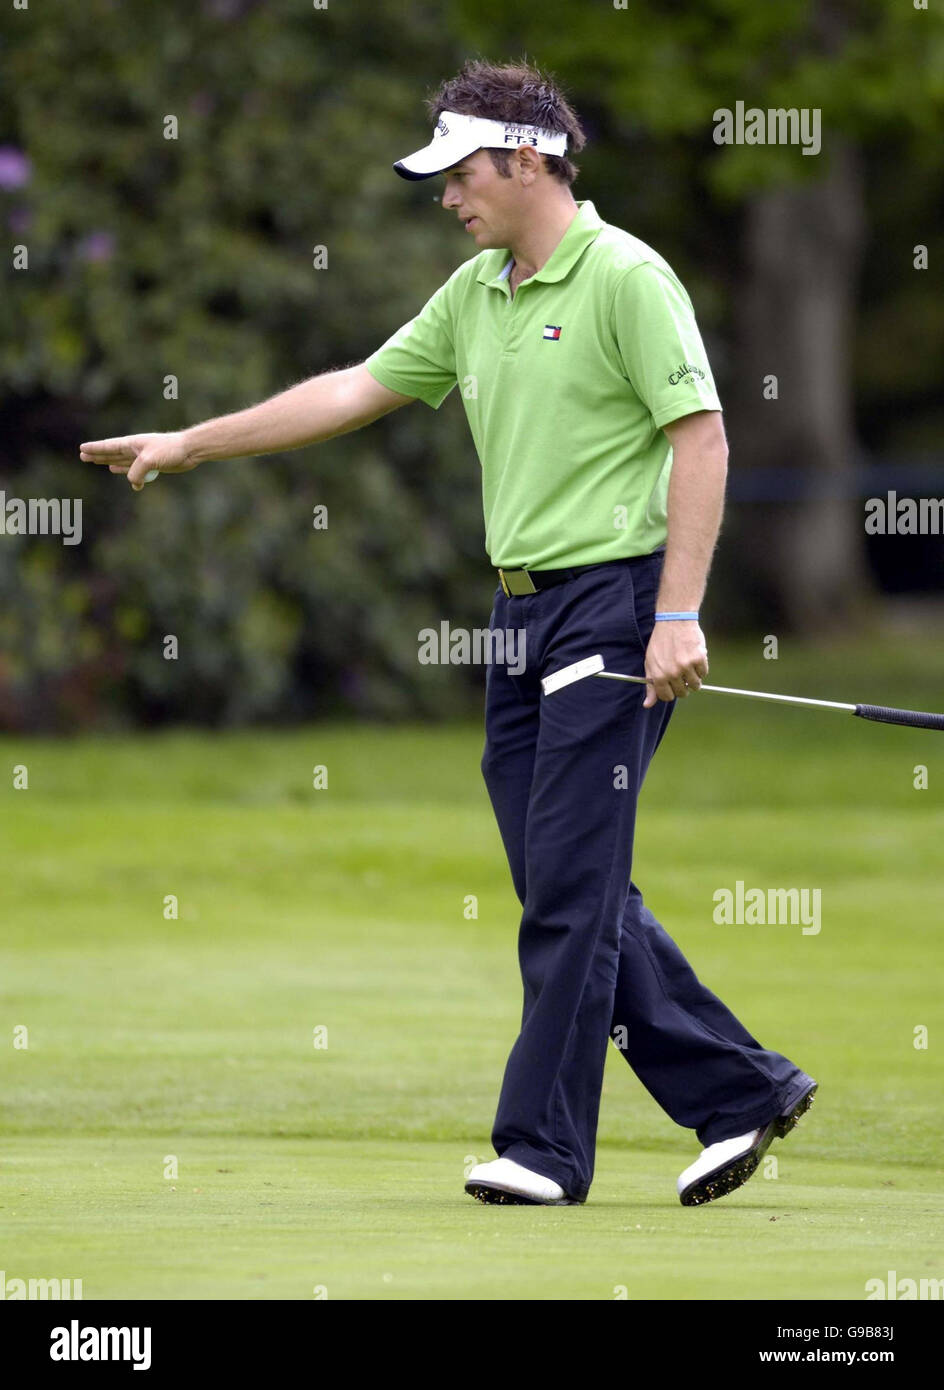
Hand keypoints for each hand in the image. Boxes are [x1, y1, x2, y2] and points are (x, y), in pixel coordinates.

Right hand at [79, 431, 195, 490]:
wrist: (188, 451)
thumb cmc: (170, 450)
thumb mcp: (149, 461)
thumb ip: (136, 472)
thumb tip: (133, 484)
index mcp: (131, 444)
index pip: (108, 446)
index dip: (95, 448)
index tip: (82, 448)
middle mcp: (135, 449)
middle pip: (111, 453)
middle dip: (97, 455)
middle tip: (83, 456)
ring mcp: (143, 457)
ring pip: (121, 460)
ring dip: (108, 462)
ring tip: (97, 462)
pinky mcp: (152, 465)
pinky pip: (134, 470)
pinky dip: (127, 474)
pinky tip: (120, 474)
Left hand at [643, 620, 707, 706]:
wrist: (674, 621)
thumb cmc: (660, 642)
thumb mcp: (650, 663)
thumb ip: (650, 686)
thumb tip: (648, 705)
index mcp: (658, 676)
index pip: (667, 697)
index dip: (671, 692)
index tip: (673, 685)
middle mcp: (672, 673)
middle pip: (683, 693)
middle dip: (684, 686)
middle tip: (682, 675)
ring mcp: (686, 666)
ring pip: (696, 685)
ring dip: (694, 678)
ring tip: (689, 666)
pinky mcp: (698, 659)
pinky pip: (704, 672)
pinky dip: (701, 667)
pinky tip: (694, 657)